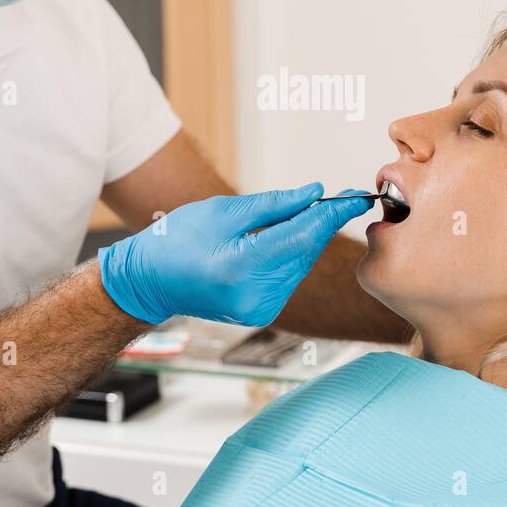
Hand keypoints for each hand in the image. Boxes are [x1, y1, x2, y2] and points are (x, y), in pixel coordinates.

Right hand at [97, 183, 372, 326]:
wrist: (149, 283)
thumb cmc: (178, 240)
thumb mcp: (223, 211)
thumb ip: (273, 205)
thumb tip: (315, 193)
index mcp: (240, 266)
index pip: (301, 237)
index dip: (332, 214)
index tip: (358, 197)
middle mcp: (254, 295)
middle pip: (306, 252)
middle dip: (327, 223)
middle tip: (348, 198)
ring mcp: (259, 309)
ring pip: (301, 265)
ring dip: (312, 238)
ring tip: (318, 212)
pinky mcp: (261, 313)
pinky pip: (289, 277)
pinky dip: (296, 255)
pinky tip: (296, 236)